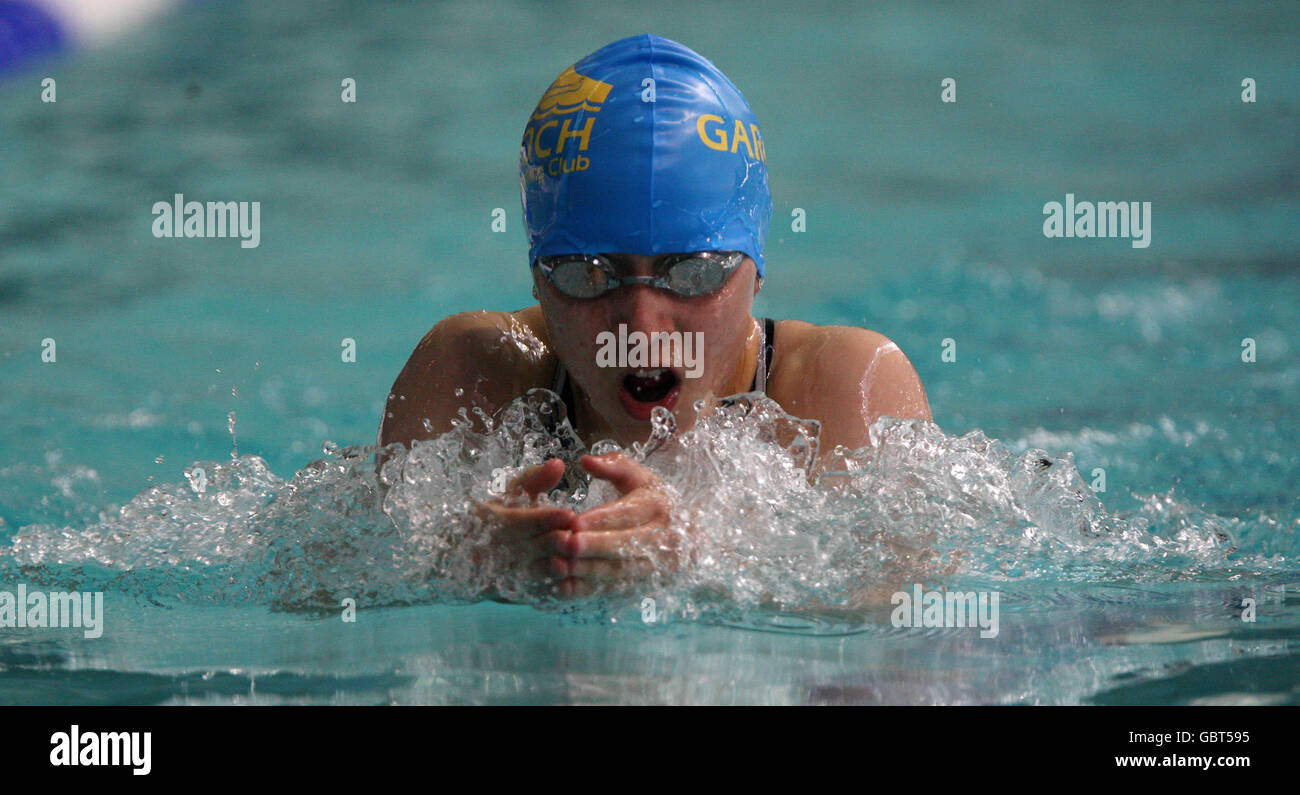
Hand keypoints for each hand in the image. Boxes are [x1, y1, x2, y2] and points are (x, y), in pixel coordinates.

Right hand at [472, 458, 575, 596]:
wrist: (461, 557)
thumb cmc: (493, 518)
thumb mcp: (509, 495)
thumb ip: (535, 479)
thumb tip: (559, 464)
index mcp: (499, 521)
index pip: (527, 520)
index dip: (550, 518)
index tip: (570, 514)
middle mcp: (503, 548)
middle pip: (538, 546)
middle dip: (559, 543)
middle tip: (579, 539)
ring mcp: (508, 573)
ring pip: (539, 573)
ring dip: (558, 569)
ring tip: (574, 562)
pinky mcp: (515, 593)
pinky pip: (537, 593)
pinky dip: (554, 590)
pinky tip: (571, 584)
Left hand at [554, 452, 683, 598]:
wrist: (691, 541)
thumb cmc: (654, 503)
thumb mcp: (640, 478)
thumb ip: (613, 466)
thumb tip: (585, 461)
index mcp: (658, 506)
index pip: (628, 513)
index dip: (600, 519)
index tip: (574, 521)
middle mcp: (663, 537)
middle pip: (627, 545)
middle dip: (595, 546)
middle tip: (567, 545)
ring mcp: (657, 565)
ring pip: (622, 571)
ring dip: (591, 571)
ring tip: (562, 566)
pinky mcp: (646, 585)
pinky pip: (617, 590)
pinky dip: (591, 590)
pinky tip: (567, 587)